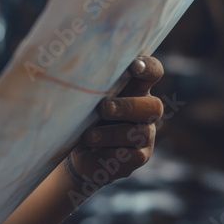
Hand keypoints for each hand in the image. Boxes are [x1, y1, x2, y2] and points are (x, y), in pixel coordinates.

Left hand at [65, 55, 163, 192]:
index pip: (153, 71)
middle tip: (102, 108)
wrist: (79, 150)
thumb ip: (88, 84)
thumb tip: (69, 68)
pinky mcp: (139, 156)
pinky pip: (133, 155)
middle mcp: (145, 110)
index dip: (149, 67)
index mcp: (135, 88)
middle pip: (154, 106)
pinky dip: (110, 152)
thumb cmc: (83, 114)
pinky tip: (94, 151)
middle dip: (127, 107)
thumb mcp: (86, 97)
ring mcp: (146, 134)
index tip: (134, 66)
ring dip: (111, 134)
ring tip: (88, 136)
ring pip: (140, 133)